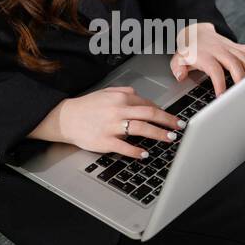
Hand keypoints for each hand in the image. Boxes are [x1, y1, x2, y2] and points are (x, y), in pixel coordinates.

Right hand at [34, 86, 185, 159]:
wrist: (65, 118)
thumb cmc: (86, 107)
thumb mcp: (106, 92)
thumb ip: (124, 91)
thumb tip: (140, 95)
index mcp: (120, 97)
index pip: (147, 104)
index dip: (163, 112)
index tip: (172, 118)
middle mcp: (118, 109)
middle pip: (150, 114)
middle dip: (168, 121)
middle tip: (179, 126)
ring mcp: (112, 126)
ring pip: (141, 128)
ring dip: (158, 134)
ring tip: (169, 138)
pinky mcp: (105, 141)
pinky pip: (125, 146)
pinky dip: (137, 151)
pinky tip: (145, 153)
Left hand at [171, 22, 244, 97]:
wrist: (195, 31)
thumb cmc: (188, 50)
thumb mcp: (178, 58)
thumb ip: (177, 67)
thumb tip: (180, 75)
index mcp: (205, 55)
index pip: (214, 69)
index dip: (219, 83)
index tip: (222, 96)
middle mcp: (219, 50)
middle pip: (233, 63)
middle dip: (240, 78)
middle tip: (244, 93)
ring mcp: (229, 47)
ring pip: (244, 57)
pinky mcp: (236, 46)